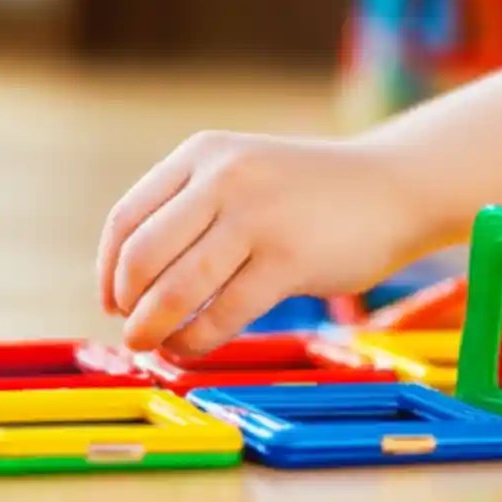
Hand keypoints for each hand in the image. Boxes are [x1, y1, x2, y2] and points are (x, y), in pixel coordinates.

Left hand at [97, 130, 435, 354]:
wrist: (393, 186)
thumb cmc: (309, 193)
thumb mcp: (242, 173)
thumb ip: (191, 208)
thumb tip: (129, 278)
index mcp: (202, 154)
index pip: (126, 218)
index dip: (108, 268)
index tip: (111, 300)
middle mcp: (223, 178)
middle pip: (143, 255)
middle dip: (126, 303)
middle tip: (129, 330)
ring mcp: (257, 217)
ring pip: (177, 288)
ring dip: (153, 327)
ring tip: (152, 344)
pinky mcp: (288, 259)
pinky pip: (223, 314)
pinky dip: (196, 340)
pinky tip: (192, 347)